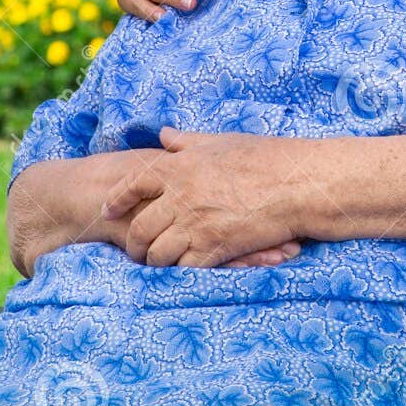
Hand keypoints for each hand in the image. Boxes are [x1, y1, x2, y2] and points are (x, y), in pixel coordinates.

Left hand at [100, 126, 305, 266]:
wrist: (297, 184)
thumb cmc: (265, 158)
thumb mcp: (222, 142)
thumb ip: (187, 142)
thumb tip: (163, 134)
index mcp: (180, 168)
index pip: (132, 184)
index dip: (116, 200)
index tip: (108, 210)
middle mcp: (182, 197)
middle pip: (139, 228)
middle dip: (134, 243)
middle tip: (137, 249)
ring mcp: (196, 225)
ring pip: (157, 254)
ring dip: (156, 261)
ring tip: (161, 262)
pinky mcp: (214, 248)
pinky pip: (185, 268)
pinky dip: (182, 271)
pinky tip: (188, 268)